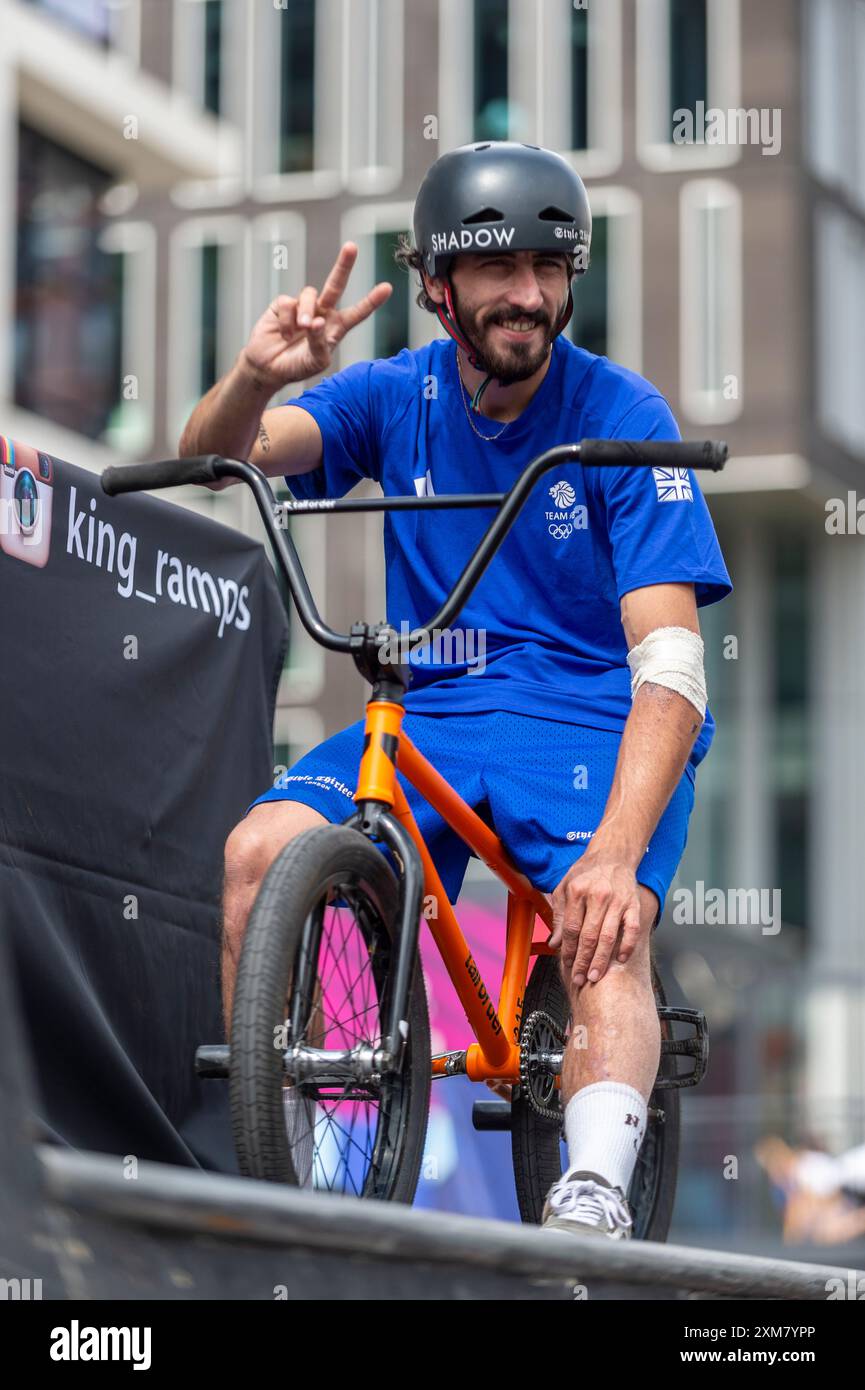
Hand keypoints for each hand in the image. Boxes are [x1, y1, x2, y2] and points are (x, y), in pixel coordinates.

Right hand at [241, 242, 391, 390]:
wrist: (269, 368)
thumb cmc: (296, 366)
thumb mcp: (315, 361)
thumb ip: (319, 342)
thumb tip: (317, 320)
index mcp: (336, 328)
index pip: (357, 312)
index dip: (371, 301)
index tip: (387, 288)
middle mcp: (322, 313)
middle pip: (335, 285)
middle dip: (344, 265)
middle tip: (351, 247)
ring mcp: (303, 307)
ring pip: (309, 294)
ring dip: (305, 311)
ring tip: (301, 328)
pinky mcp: (284, 305)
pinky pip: (288, 303)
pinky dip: (286, 321)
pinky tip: (284, 334)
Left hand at [547, 852, 642, 989]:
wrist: (613, 855)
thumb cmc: (586, 872)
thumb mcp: (564, 887)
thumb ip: (559, 914)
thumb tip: (554, 943)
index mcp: (577, 891)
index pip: (571, 928)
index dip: (568, 950)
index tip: (567, 965)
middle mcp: (598, 896)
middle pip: (589, 936)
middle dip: (583, 961)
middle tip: (580, 979)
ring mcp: (618, 901)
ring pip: (608, 936)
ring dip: (601, 960)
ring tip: (596, 976)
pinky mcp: (633, 904)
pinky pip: (632, 930)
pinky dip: (627, 946)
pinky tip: (620, 959)